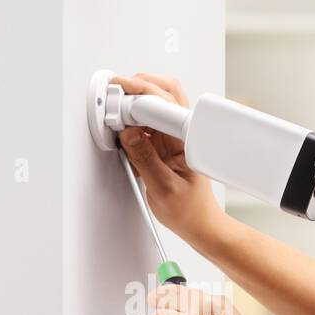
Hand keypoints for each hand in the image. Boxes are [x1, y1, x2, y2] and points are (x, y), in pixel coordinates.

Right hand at [112, 73, 223, 244]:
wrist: (199, 225)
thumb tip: (128, 133)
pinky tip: (122, 130)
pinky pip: (143, 122)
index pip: (165, 108)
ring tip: (115, 116)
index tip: (119, 104)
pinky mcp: (162, 143)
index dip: (140, 101)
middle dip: (135, 90)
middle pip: (161, 92)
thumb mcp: (163, 189)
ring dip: (131, 104)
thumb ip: (145, 159)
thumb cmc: (190, 211)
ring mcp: (171, 137)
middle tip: (114, 102)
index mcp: (187, 142)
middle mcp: (181, 135)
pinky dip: (129, 120)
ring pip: (151, 104)